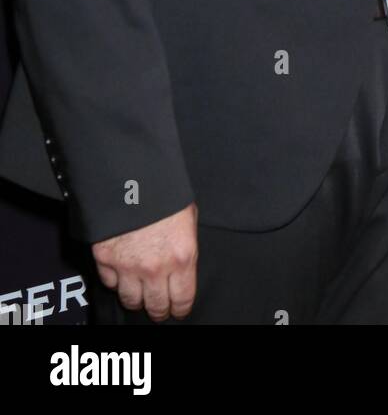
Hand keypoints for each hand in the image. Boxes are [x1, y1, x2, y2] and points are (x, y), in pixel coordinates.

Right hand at [91, 202, 197, 321]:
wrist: (133, 174)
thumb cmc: (165, 191)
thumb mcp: (187, 217)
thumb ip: (185, 246)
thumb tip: (181, 264)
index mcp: (182, 256)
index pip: (182, 300)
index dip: (179, 308)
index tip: (177, 309)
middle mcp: (155, 268)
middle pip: (155, 306)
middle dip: (158, 309)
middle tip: (158, 307)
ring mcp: (127, 266)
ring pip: (130, 300)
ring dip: (136, 297)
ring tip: (139, 291)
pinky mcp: (105, 259)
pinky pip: (110, 283)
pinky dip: (115, 280)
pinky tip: (122, 272)